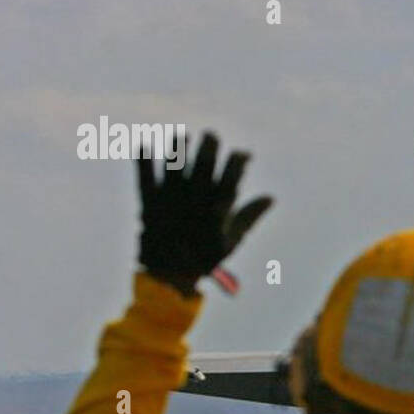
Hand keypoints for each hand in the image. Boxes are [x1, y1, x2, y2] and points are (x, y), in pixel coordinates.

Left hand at [136, 132, 272, 296]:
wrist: (169, 277)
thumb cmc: (204, 258)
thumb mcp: (232, 240)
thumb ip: (250, 216)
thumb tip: (270, 198)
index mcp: (216, 209)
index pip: (231, 176)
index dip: (239, 161)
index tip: (244, 155)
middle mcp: (194, 200)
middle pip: (202, 165)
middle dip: (208, 147)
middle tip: (211, 136)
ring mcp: (170, 201)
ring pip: (174, 166)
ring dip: (178, 148)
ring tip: (182, 137)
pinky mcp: (149, 204)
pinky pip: (144, 179)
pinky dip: (142, 162)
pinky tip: (143, 145)